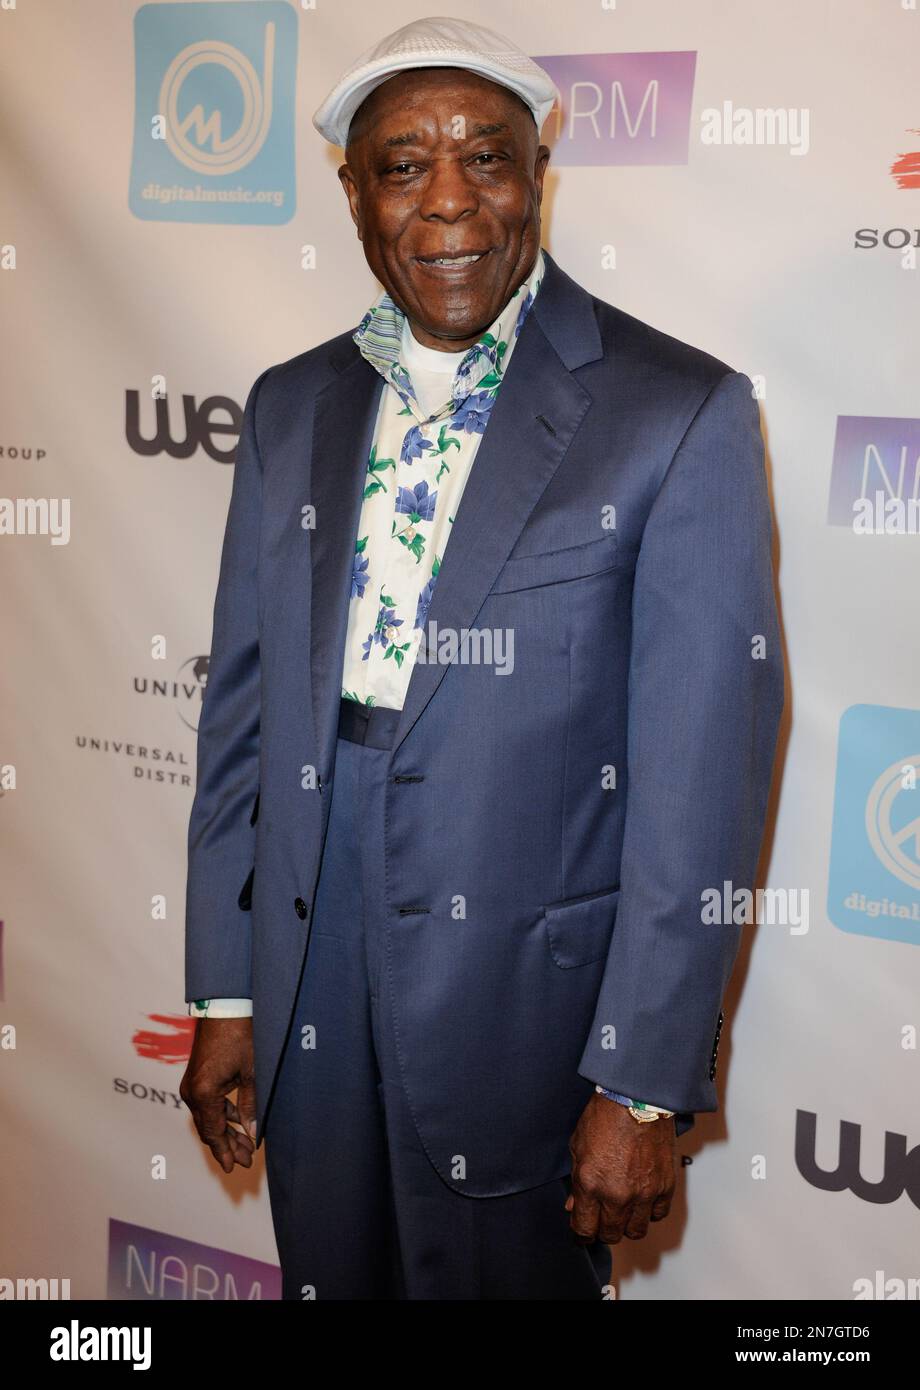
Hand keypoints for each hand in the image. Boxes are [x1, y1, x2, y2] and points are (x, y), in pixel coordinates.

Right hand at [180, 1017, 256, 1173]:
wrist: (225, 1006)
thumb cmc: (240, 1034)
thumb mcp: (252, 1073)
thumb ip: (251, 1106)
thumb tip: (252, 1133)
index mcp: (203, 1093)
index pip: (214, 1132)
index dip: (225, 1152)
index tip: (235, 1168)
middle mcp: (192, 1092)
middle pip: (209, 1129)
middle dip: (227, 1146)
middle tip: (246, 1160)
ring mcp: (191, 1084)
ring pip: (208, 1118)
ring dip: (225, 1132)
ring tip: (245, 1145)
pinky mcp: (196, 1077)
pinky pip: (207, 1104)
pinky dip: (222, 1115)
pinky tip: (237, 1122)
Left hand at [566, 1092, 676, 1242]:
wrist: (636, 1098)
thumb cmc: (605, 1116)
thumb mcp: (578, 1147)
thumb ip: (576, 1181)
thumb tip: (575, 1204)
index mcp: (590, 1184)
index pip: (584, 1229)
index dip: (581, 1232)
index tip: (582, 1229)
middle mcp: (617, 1195)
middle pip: (610, 1234)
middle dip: (602, 1229)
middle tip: (601, 1218)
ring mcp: (643, 1193)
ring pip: (635, 1231)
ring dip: (626, 1225)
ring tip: (623, 1212)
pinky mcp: (665, 1187)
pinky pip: (657, 1215)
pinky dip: (649, 1212)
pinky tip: (642, 1200)